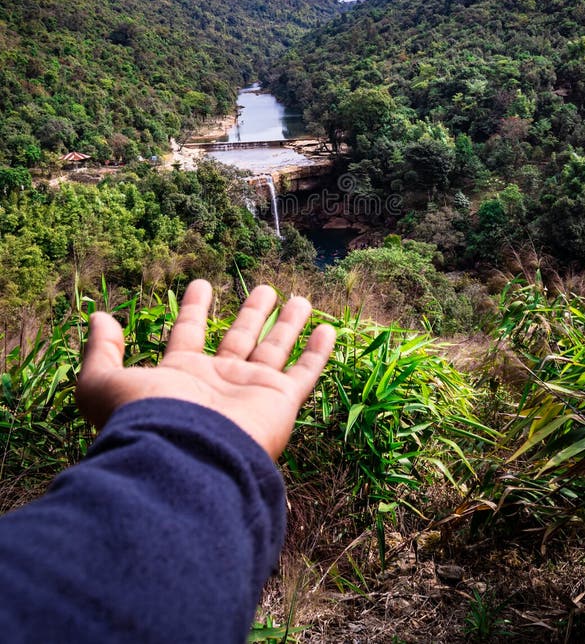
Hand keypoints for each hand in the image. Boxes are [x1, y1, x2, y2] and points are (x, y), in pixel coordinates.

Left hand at [76, 280, 334, 458]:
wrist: (184, 459)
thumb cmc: (146, 421)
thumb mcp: (103, 383)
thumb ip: (101, 351)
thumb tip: (98, 318)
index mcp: (182, 375)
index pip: (190, 333)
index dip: (194, 308)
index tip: (202, 283)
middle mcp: (220, 382)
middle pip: (241, 338)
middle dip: (253, 312)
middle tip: (265, 287)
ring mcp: (252, 391)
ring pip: (275, 349)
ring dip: (288, 324)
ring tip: (300, 297)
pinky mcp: (280, 402)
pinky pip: (304, 372)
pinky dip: (317, 352)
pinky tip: (327, 329)